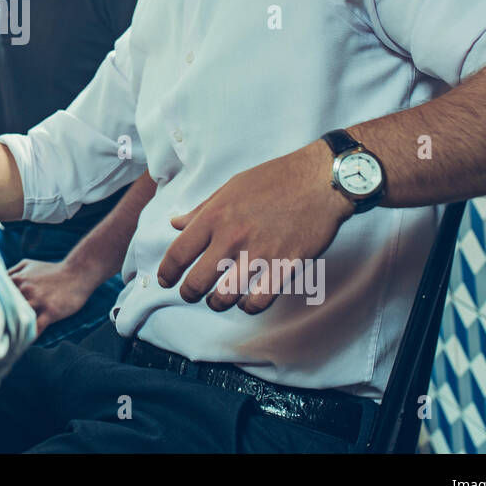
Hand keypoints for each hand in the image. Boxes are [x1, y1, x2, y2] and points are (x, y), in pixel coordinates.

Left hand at [8, 258, 98, 334]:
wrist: (77, 273)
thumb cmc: (51, 270)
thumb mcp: (28, 264)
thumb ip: (11, 272)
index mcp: (17, 279)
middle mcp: (25, 290)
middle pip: (5, 310)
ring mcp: (38, 301)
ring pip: (20, 320)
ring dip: (13, 331)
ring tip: (6, 343)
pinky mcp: (50, 311)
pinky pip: (36, 329)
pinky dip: (29, 337)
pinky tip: (24, 344)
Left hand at [156, 140, 352, 313]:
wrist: (319, 180)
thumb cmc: (275, 178)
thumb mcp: (231, 186)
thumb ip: (202, 209)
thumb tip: (176, 224)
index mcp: (215, 216)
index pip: (178, 253)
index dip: (167, 273)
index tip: (165, 281)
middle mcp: (232, 237)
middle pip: (197, 282)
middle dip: (189, 293)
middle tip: (190, 295)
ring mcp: (259, 254)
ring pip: (225, 297)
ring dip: (217, 303)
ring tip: (217, 300)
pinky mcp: (285, 266)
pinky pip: (259, 301)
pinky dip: (248, 307)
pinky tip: (247, 302)